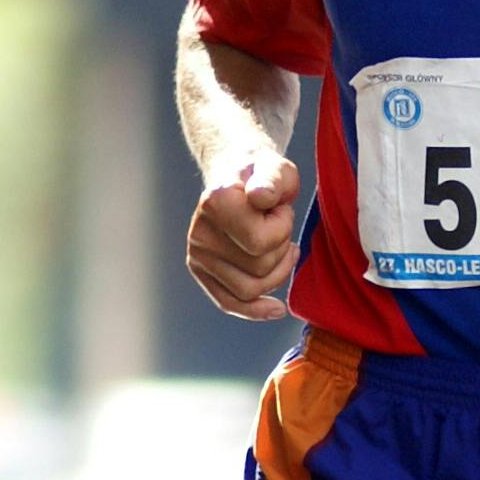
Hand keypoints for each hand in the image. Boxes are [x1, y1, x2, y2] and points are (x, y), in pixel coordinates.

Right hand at [187, 150, 300, 320]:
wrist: (241, 180)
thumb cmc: (265, 177)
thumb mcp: (277, 169)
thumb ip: (272, 179)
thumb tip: (261, 196)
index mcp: (216, 201)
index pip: (261, 242)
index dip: (282, 226)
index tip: (277, 207)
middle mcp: (200, 231)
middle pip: (259, 268)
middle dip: (281, 247)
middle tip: (277, 222)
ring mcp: (197, 254)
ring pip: (251, 290)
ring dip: (276, 270)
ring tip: (276, 243)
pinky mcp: (201, 271)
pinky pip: (230, 303)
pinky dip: (255, 311)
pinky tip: (276, 309)